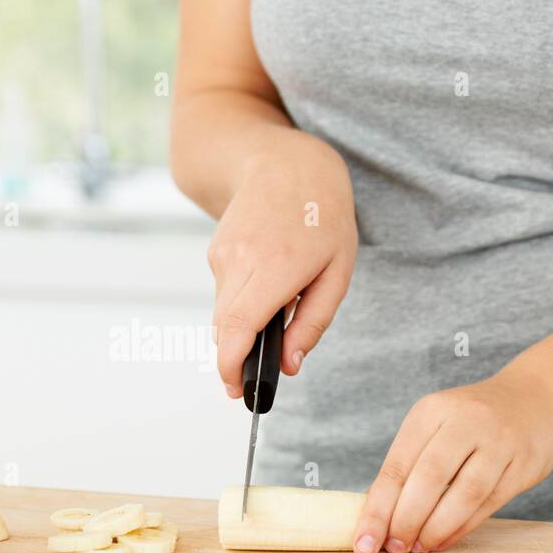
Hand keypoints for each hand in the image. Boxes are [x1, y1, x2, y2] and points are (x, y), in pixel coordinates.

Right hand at [208, 142, 357, 395]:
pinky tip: (265, 281)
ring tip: (277, 307)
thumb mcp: (337, 272)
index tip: (237, 389)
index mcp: (276, 267)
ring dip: (244, 325)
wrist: (285, 163)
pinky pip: (224, 293)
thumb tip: (290, 365)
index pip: (238, 328)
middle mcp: (240, 261)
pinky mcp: (214, 252)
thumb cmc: (322, 216)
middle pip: (226, 329)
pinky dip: (241, 301)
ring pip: (225, 313)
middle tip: (253, 379)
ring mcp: (222, 255)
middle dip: (236, 358)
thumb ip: (312, 323)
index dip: (232, 366)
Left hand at [352, 370, 552, 552]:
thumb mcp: (435, 425)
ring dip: (436, 528)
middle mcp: (465, 421)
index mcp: (431, 411)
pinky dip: (462, 527)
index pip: (396, 466)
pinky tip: (444, 540)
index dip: (378, 509)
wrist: (538, 399)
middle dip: (405, 520)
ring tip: (418, 547)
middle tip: (393, 548)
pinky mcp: (525, 464)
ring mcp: (499, 442)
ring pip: (463, 494)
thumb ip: (408, 465)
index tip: (364, 542)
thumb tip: (375, 517)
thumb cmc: (471, 422)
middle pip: (428, 479)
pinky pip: (489, 503)